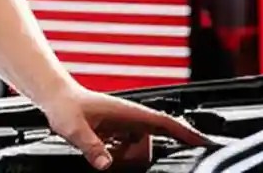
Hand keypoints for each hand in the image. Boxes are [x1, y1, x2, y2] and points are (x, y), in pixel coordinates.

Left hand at [41, 84, 209, 169]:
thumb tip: (106, 164)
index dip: (188, 134)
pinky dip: (117, 156)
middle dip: (134, 158)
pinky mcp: (119, 132)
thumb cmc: (66, 106)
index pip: (166, 123)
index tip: (206, 144)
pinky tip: (99, 148)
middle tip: (108, 153)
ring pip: (139, 152)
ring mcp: (126, 126)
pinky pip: (127, 152)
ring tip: (99, 147)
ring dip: (123, 158)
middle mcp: (132, 119)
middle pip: (150, 147)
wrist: (56, 98)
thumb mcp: (74, 128)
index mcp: (129, 113)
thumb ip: (91, 146)